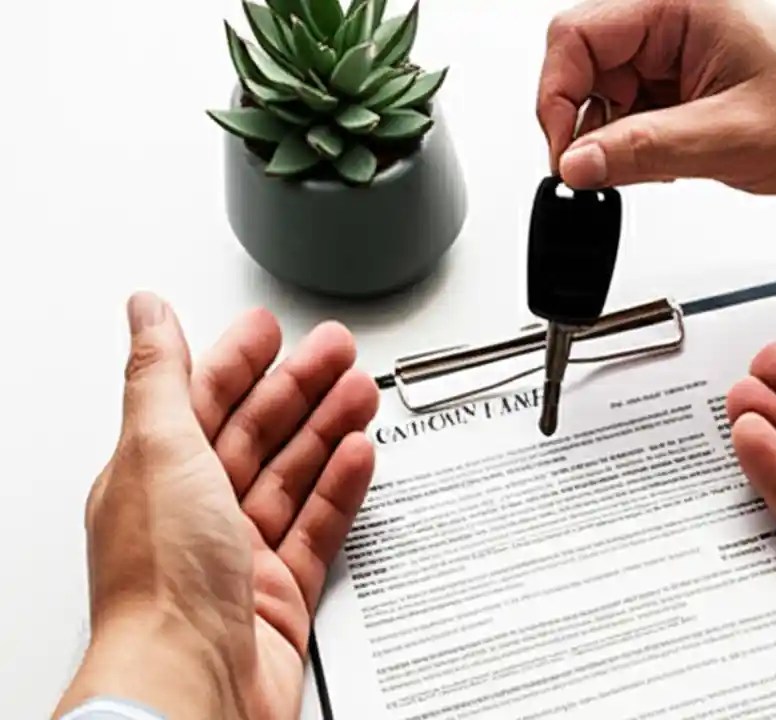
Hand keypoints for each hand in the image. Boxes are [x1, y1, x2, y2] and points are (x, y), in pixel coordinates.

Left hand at [55, 293, 378, 719]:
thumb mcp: (156, 449)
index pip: (200, 402)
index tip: (271, 328)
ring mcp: (239, 554)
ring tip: (361, 392)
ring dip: (328, 428)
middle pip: (255, 434)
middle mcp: (193, 514)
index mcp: (153, 476)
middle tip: (338, 351)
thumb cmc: (161, 584)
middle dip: (299, 386)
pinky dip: (340, 488)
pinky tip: (358, 456)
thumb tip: (145, 311)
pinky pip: (317, 527)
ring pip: (293, 475)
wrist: (193, 685)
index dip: (237, 360)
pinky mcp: (281, 592)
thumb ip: (158, 375)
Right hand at [537, 0, 775, 193]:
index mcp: (680, 5)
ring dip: (612, 139)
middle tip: (600, 169)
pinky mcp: (679, 87)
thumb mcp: (729, 139)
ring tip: (659, 164)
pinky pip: (628, 114)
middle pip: (580, 63)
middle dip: (584, 122)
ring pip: (600, 94)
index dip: (557, 97)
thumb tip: (576, 165)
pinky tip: (667, 162)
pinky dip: (633, 147)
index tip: (567, 156)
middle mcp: (671, 21)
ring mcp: (673, 54)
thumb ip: (643, 151)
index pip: (576, 35)